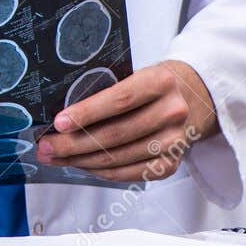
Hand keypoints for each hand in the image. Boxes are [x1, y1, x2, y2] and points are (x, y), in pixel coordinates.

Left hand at [35, 60, 217, 181]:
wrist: (200, 97)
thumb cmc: (156, 82)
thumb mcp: (139, 72)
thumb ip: (110, 88)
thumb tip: (62, 113)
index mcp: (160, 82)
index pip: (120, 100)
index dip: (87, 113)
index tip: (58, 122)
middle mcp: (171, 113)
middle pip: (115, 135)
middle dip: (73, 144)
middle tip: (44, 145)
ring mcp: (174, 142)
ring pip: (118, 158)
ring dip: (80, 161)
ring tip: (53, 157)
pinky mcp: (171, 164)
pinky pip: (128, 174)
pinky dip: (99, 171)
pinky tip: (79, 165)